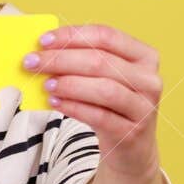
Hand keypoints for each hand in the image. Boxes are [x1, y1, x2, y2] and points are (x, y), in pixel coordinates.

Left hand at [23, 22, 161, 177]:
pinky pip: (99, 116)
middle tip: (33, 63)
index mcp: (144, 56)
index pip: (106, 36)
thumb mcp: (106, 78)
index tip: (43, 40)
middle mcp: (149, 79)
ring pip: (103, 89)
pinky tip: (55, 103)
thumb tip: (44, 50)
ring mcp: (144, 107)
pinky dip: (74, 107)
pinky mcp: (132, 132)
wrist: (131, 148)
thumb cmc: (113, 106)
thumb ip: (83, 61)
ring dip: (69, 84)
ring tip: (46, 85)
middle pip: (101, 61)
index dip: (72, 36)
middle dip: (61, 60)